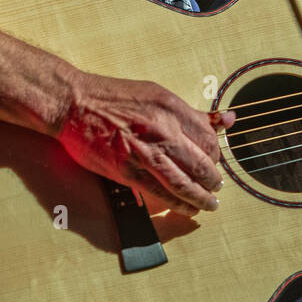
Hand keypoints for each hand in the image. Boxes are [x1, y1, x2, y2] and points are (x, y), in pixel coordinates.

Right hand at [56, 72, 234, 216]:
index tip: (215, 161)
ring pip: (184, 182)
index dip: (216, 154)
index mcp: (172, 109)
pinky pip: (159, 192)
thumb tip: (228, 119)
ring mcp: (144, 152)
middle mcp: (162, 130)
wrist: (74, 103)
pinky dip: (177, 203)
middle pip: (201, 162)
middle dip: (213, 180)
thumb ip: (192, 113)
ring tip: (210, 204)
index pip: (209, 137)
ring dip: (201, 197)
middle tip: (216, 187)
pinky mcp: (127, 171)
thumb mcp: (157, 95)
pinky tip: (186, 207)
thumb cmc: (113, 97)